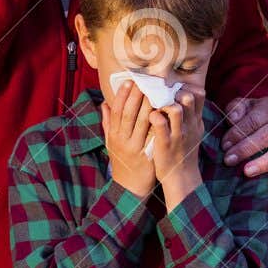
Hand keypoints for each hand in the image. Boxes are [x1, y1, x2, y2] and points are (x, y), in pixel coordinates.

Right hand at [103, 80, 156, 198]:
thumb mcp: (110, 143)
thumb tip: (104, 103)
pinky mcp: (147, 155)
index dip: (122, 96)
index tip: (128, 81)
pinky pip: (153, 135)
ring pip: (142, 123)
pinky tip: (164, 111)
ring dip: (149, 106)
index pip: (117, 111)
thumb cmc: (122, 160)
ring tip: (156, 91)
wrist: (130, 186)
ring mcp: (134, 148)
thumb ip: (108, 123)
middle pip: (129, 114)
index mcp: (113, 135)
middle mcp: (122, 141)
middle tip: (144, 81)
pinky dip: (158, 123)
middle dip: (136, 96)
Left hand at [150, 92, 205, 209]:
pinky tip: (150, 116)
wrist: (182, 177)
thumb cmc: (183, 151)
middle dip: (175, 90)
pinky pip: (160, 124)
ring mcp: (178, 134)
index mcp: (196, 121)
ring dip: (164, 102)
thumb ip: (190, 114)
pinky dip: (154, 116)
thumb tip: (183, 94)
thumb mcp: (194, 131)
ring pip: (176, 109)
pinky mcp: (165, 143)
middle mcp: (190, 125)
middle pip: (189, 97)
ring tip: (156, 104)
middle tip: (163, 93)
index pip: (199, 94)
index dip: (186, 86)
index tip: (174, 87)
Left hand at [222, 95, 267, 189]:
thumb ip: (236, 109)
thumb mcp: (243, 107)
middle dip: (246, 149)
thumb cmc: (251, 116)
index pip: (255, 119)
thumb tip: (232, 119)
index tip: (224, 145)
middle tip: (229, 160)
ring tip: (247, 172)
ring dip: (264, 163)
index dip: (238, 132)